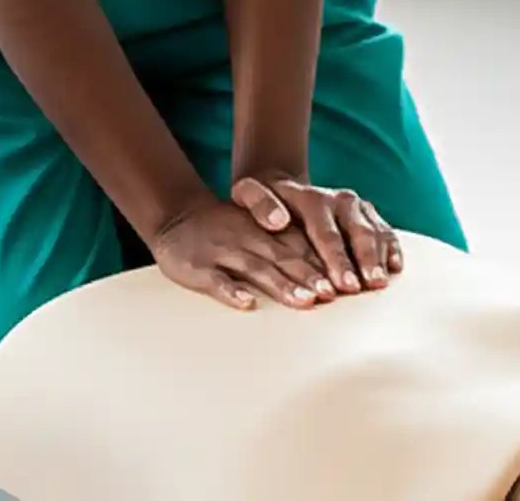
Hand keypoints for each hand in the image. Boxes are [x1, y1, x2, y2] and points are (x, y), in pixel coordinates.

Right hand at [147, 195, 337, 310]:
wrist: (177, 216)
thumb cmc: (225, 228)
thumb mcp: (257, 225)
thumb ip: (288, 242)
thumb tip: (331, 267)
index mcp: (264, 229)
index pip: (299, 245)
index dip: (322, 262)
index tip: (343, 279)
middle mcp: (247, 238)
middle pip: (283, 258)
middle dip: (308, 276)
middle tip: (332, 294)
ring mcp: (222, 252)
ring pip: (256, 269)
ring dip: (281, 285)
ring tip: (304, 301)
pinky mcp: (198, 267)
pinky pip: (216, 280)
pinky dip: (232, 292)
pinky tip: (247, 304)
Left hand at [231, 175, 401, 293]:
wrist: (283, 186)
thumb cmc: (263, 200)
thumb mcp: (249, 192)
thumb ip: (258, 203)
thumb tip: (277, 221)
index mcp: (312, 198)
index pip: (326, 233)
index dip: (335, 260)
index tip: (341, 284)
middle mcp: (339, 200)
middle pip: (356, 232)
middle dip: (364, 261)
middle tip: (369, 286)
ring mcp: (357, 207)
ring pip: (375, 231)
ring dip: (380, 257)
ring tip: (381, 282)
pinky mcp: (369, 214)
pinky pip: (386, 230)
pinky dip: (393, 248)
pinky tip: (395, 268)